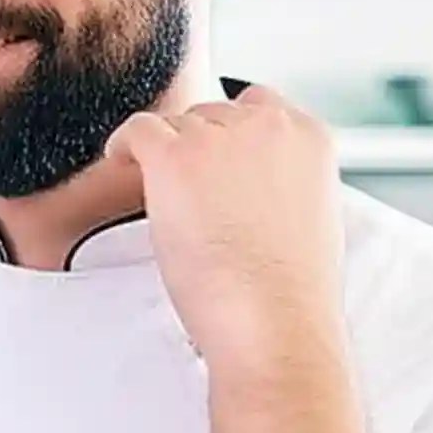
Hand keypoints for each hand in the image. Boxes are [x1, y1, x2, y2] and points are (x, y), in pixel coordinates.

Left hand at [105, 86, 344, 369]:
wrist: (275, 324)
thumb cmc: (291, 292)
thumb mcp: (308, 215)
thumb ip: (282, 180)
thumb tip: (247, 183)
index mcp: (309, 136)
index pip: (259, 107)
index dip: (230, 136)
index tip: (216, 162)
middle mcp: (267, 125)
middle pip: (212, 114)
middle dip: (198, 150)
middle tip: (190, 196)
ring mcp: (218, 138)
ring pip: (175, 125)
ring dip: (166, 156)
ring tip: (168, 202)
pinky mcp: (174, 158)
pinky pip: (137, 130)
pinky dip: (124, 146)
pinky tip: (122, 164)